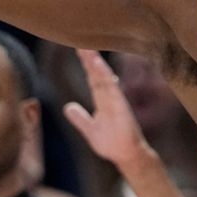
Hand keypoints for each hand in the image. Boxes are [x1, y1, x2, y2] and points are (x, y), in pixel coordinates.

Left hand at [64, 49, 153, 172]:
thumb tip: (68, 107)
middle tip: (80, 40)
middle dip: (89, 57)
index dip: (86, 64)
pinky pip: (112, 88)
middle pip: (97, 73)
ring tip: (87, 48)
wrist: (127, 156)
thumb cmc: (112, 143)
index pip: (92, 78)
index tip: (78, 48)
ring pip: (104, 78)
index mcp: (103, 101)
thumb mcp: (90, 130)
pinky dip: (106, 75)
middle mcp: (109, 97)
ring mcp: (116, 101)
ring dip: (95, 62)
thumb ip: (80, 118)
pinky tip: (99, 64)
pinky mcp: (121, 107)